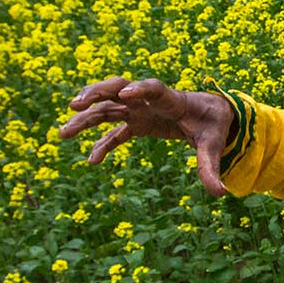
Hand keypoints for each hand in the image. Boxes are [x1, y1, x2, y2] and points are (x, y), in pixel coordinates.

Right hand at [59, 77, 234, 195]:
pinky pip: (115, 133)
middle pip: (119, 89)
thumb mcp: (214, 145)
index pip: (154, 89)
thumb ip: (211, 167)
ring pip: (108, 108)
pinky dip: (103, 145)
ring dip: (86, 118)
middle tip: (74, 105)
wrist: (212, 116)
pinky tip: (91, 161)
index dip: (141, 89)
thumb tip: (220, 193)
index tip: (125, 94)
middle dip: (96, 94)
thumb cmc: (214, 125)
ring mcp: (141, 111)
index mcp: (173, 100)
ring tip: (63, 133)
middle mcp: (151, 102)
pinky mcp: (138, 124)